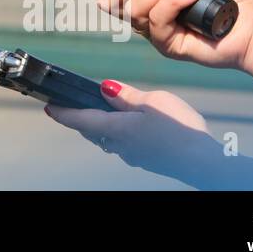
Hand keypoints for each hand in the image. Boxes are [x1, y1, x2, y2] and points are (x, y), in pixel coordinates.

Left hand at [45, 80, 217, 187]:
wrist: (204, 162)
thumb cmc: (180, 131)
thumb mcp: (152, 102)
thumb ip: (126, 97)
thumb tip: (105, 89)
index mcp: (117, 129)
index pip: (81, 119)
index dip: (63, 112)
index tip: (48, 107)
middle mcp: (120, 145)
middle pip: (92, 130)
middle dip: (80, 119)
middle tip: (69, 107)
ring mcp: (134, 155)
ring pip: (108, 139)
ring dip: (99, 126)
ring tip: (98, 112)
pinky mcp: (147, 159)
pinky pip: (124, 144)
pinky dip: (119, 132)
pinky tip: (129, 125)